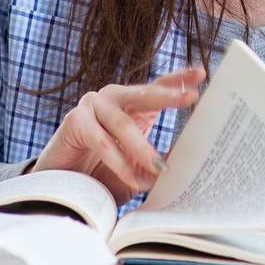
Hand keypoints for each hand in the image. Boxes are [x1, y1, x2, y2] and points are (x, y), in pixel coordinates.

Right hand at [31, 67, 205, 203]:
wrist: (62, 189)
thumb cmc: (101, 176)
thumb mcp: (136, 168)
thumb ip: (155, 162)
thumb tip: (182, 160)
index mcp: (132, 105)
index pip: (158, 87)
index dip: (178, 79)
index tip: (201, 75)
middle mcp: (114, 98)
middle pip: (145, 93)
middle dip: (169, 96)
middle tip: (191, 97)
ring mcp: (93, 105)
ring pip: (124, 124)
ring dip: (143, 149)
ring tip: (161, 169)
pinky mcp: (74, 121)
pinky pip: (102, 141)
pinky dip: (119, 162)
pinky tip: (134, 178)